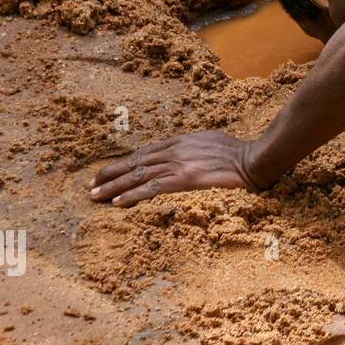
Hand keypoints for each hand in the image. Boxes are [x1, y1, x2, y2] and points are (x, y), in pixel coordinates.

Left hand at [89, 131, 262, 206]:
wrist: (253, 159)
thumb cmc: (238, 152)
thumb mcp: (211, 142)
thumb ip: (194, 147)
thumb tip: (188, 154)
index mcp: (180, 141)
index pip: (144, 153)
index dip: (124, 163)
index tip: (108, 172)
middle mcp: (174, 151)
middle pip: (135, 163)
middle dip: (110, 174)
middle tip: (90, 185)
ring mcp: (178, 165)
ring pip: (138, 175)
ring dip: (113, 187)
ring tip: (94, 196)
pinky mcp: (184, 179)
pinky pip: (152, 188)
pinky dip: (133, 195)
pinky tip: (118, 203)